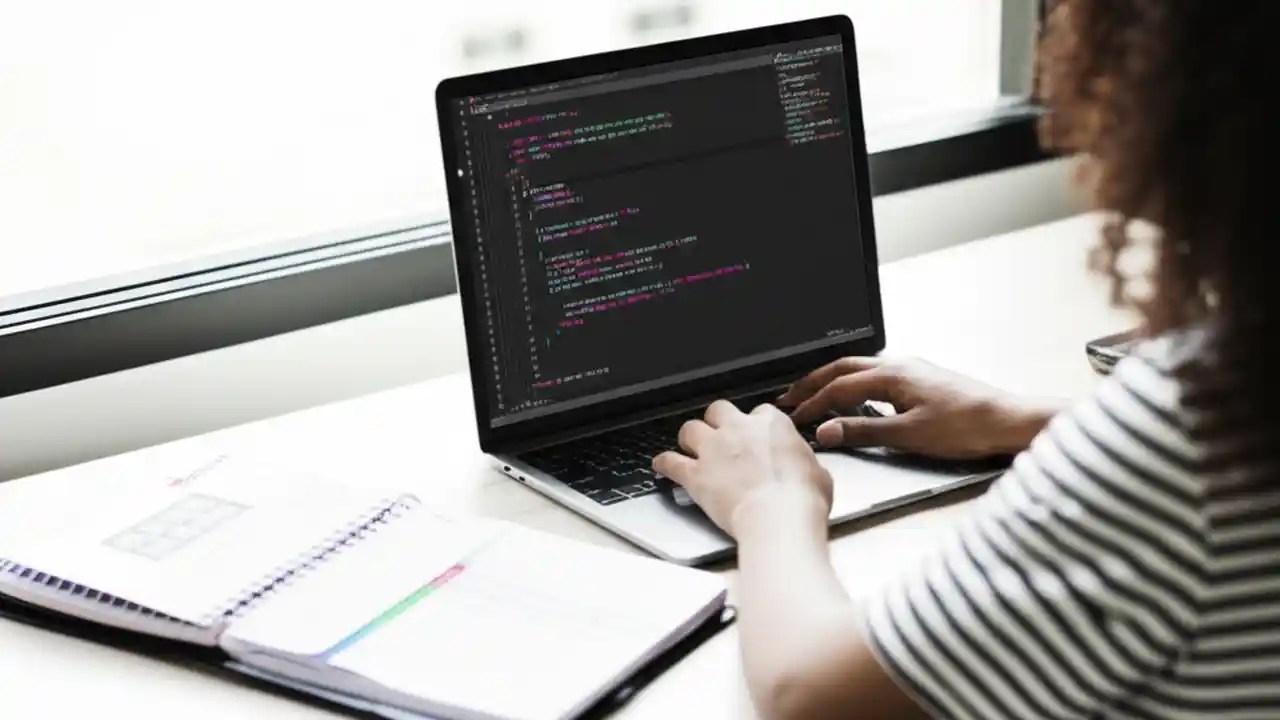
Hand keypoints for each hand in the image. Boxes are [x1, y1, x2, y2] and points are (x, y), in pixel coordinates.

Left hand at [653, 400, 831, 537]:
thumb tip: (805, 468)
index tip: (758, 436)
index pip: (760, 412)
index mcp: (771, 425)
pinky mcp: (695, 475)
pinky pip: (671, 462)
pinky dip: (664, 463)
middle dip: (717, 421)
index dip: (757, 425)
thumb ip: (803, 462)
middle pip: (718, 410)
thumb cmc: (802, 498)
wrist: (778, 517)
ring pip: (690, 429)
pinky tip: (660, 464)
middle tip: (720, 435)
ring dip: (690, 438)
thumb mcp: (818, 473)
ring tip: (690, 447)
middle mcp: (738, 430)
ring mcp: (713, 450)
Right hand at [778, 357, 1062, 458]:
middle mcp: (900, 366)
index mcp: (892, 375)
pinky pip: (876, 375)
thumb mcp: (908, 435)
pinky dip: (854, 384)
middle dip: (813, 382)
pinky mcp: (923, 379)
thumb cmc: (965, 427)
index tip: (794, 417)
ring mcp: (912, 370)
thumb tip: (825, 430)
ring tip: (813, 394)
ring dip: (832, 381)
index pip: (838, 387)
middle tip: (789, 396)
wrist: (1007, 421)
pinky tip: (855, 397)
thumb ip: (863, 431)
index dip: (812, 403)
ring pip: (860, 368)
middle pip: (843, 368)